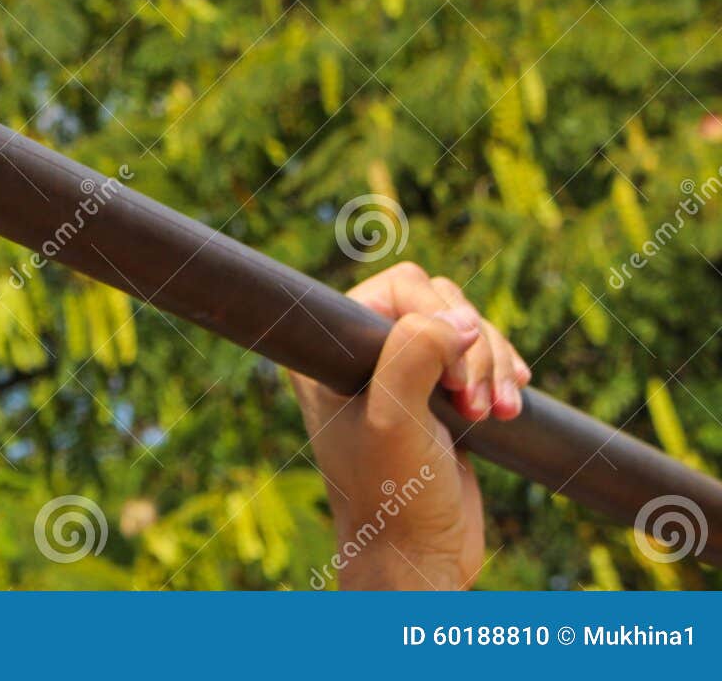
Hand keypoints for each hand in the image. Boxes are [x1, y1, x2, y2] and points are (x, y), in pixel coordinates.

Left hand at [290, 261, 531, 589]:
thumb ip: (413, 353)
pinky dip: (503, 374)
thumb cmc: (392, 493)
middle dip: (474, 347)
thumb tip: (458, 318)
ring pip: (466, 327)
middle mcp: (363, 354)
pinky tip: (512, 405)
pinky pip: (480, 356)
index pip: (398, 289)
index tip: (453, 380)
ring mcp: (404, 373)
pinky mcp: (440, 395)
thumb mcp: (394, 419)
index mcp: (332, 350)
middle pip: (439, 302)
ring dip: (494, 363)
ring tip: (498, 413)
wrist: (419, 555)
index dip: (436, 318)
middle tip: (476, 404)